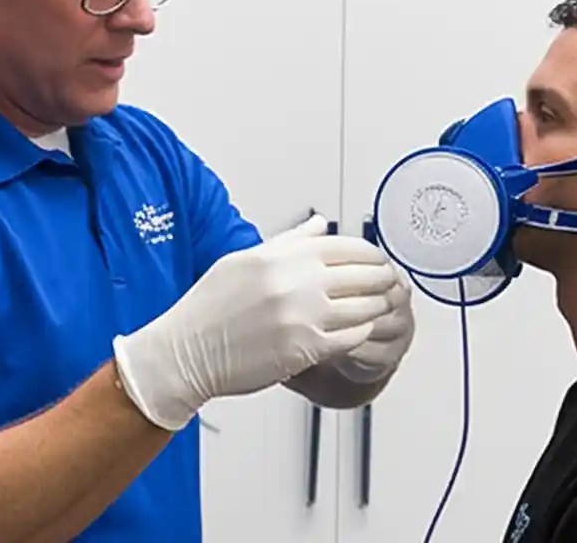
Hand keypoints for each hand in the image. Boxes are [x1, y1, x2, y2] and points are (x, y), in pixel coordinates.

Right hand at [111, 214, 399, 430]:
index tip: (379, 261)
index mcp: (282, 256)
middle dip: (383, 279)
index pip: (347, 246)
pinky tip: (360, 329)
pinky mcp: (307, 349)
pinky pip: (353, 337)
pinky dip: (363, 332)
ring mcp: (304, 316)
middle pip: (364, 274)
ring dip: (378, 306)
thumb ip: (289, 241)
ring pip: (366, 306)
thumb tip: (320, 225)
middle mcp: (296, 281)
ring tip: (381, 306)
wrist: (186, 352)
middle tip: (390, 284)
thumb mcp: (244, 260)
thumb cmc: (209, 308)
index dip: (372, 254)